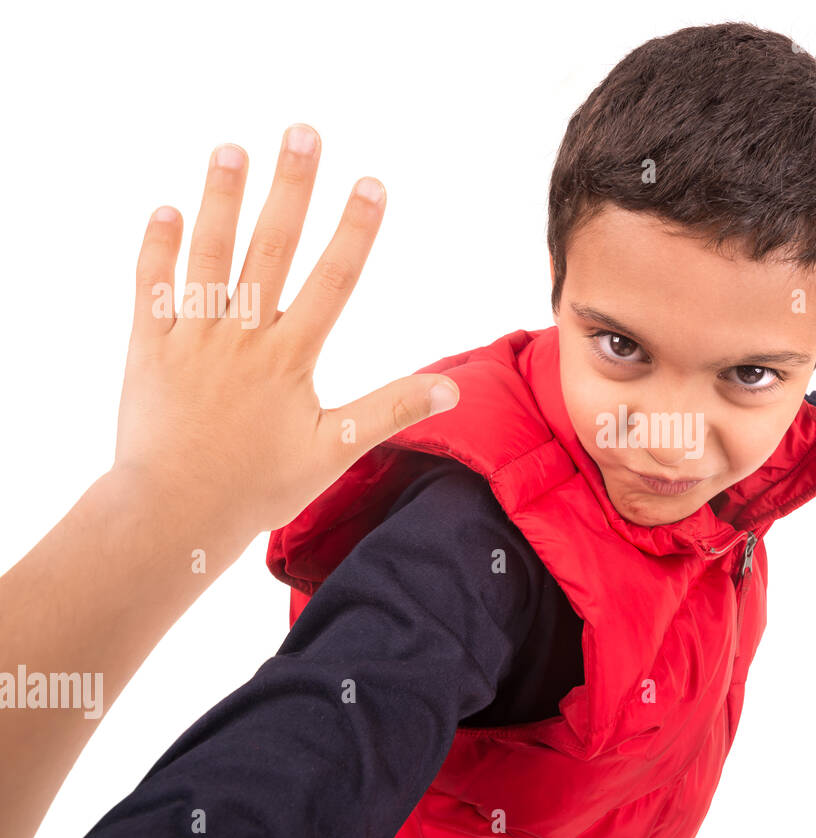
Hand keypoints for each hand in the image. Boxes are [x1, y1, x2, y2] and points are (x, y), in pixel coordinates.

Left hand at [115, 124, 459, 537]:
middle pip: (270, 249)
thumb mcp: (334, 452)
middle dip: (290, 188)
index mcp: (289, 357)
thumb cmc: (257, 487)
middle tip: (302, 133)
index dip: (355, 230)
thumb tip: (452, 391)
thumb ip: (391, 411)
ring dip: (220, 199)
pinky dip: (157, 249)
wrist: (172, 513)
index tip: (371, 182)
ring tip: (231, 149)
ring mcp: (192, 338)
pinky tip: (165, 209)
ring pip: (208, 256)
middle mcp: (241, 336)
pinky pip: (152, 289)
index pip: (331, 281)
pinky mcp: (150, 348)